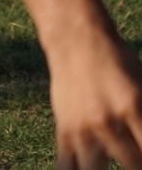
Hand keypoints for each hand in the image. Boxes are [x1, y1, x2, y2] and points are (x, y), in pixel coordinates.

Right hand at [49, 28, 141, 168]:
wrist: (77, 42)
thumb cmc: (118, 62)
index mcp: (134, 107)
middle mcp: (107, 121)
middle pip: (133, 164)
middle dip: (137, 163)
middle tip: (136, 158)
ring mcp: (82, 128)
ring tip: (118, 161)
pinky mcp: (64, 130)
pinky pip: (67, 166)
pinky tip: (88, 169)